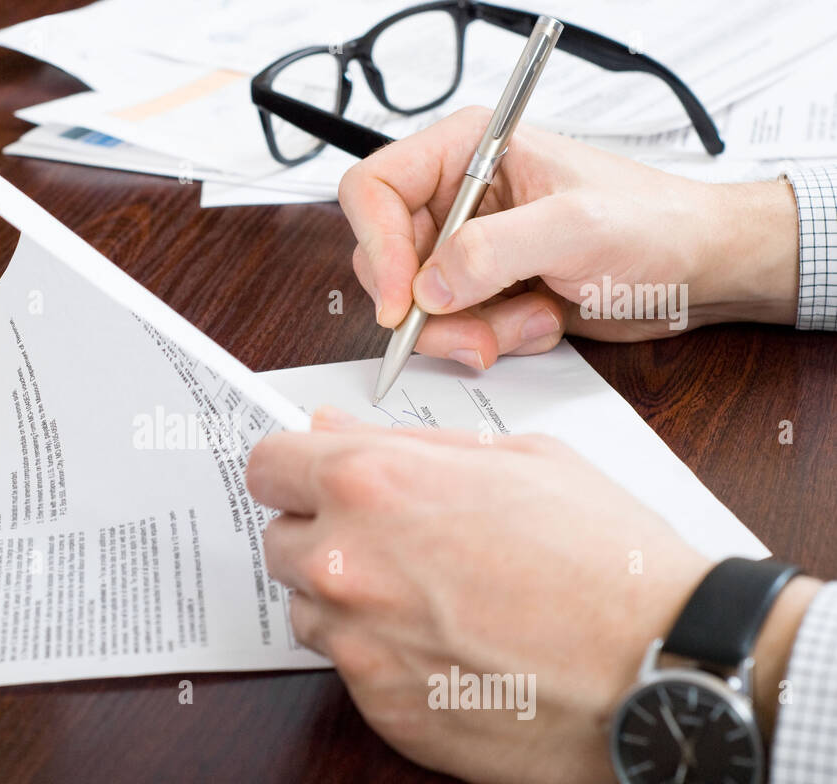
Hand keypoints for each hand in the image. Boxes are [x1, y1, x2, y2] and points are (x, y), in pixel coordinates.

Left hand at [246, 407, 717, 783]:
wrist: (663, 665)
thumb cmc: (606, 554)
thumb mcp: (518, 458)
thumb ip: (407, 442)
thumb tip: (331, 426)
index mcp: (372, 484)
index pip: (266, 466)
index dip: (294, 470)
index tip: (314, 481)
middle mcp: (346, 563)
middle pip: (279, 542)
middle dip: (323, 536)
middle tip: (395, 544)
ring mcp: (358, 644)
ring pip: (309, 612)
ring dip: (347, 603)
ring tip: (432, 602)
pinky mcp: (381, 710)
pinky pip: (350, 673)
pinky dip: (384, 660)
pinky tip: (451, 651)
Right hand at [337, 107, 799, 369]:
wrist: (699, 269)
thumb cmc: (656, 223)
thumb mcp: (574, 227)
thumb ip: (493, 251)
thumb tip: (429, 287)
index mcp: (470, 152)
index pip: (376, 189)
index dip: (378, 246)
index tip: (403, 301)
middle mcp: (460, 198)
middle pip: (388, 258)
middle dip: (428, 309)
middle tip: (472, 333)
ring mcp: (470, 248)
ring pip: (417, 306)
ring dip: (469, 330)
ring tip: (530, 320)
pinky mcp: (485, 290)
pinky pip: (452, 329)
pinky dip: (491, 339)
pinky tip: (540, 322)